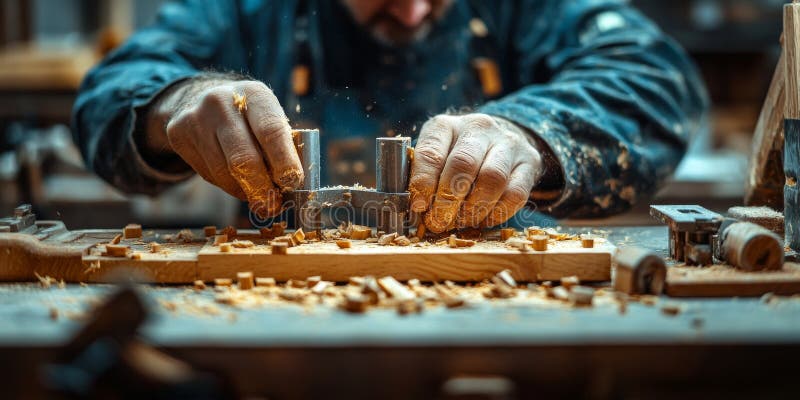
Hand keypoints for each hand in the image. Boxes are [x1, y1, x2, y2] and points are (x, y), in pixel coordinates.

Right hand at [145, 79, 302, 217]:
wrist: (202, 98)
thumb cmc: (249, 116)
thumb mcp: (269, 118)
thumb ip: (283, 146)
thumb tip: (291, 187)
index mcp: (254, 94)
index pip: (271, 132)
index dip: (284, 163)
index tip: (293, 184)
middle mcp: (221, 102)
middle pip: (243, 158)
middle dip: (262, 188)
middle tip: (274, 206)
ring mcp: (196, 118)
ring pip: (224, 172)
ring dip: (245, 191)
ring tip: (258, 196)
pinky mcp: (178, 134)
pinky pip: (208, 174)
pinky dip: (227, 185)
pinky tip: (235, 180)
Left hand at [408, 113, 542, 232]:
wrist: (499, 141)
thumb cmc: (456, 155)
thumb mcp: (434, 157)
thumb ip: (422, 177)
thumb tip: (414, 210)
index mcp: (446, 125)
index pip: (431, 153)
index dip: (423, 183)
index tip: (418, 206)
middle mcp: (479, 128)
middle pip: (463, 164)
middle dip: (448, 200)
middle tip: (438, 222)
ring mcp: (507, 143)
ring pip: (493, 178)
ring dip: (473, 209)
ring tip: (460, 222)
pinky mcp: (528, 162)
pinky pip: (515, 194)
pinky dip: (496, 214)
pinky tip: (482, 220)